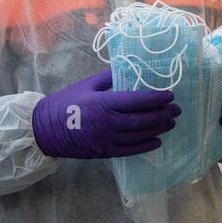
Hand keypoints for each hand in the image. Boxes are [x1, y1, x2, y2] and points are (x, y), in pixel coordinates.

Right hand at [32, 69, 180, 159]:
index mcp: (105, 103)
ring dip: (158, 128)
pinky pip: (130, 150)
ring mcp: (107, 139)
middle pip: (143, 119)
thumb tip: (127, 70)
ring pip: (140, 135)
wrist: (45, 130)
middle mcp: (109, 123)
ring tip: (171, 122)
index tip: (170, 94)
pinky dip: (145, 146)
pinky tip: (157, 141)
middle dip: (163, 113)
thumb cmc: (65, 103)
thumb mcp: (87, 85)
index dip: (157, 98)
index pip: (138, 100)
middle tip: (176, 109)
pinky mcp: (104, 152)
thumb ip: (109, 78)